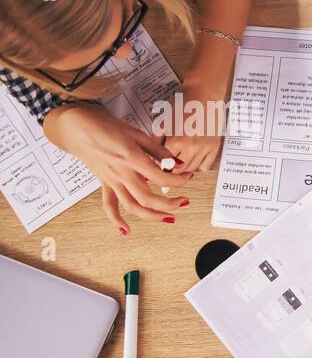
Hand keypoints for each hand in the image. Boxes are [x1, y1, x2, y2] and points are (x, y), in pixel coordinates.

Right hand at [43, 103, 192, 234]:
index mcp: (131, 158)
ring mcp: (111, 181)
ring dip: (152, 216)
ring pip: (132, 206)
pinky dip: (116, 221)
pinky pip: (109, 206)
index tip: (188, 177)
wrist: (75, 127)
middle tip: (185, 202)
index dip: (179, 180)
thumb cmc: (104, 126)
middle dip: (170, 204)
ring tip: (169, 218)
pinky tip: (126, 230)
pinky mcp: (104, 184)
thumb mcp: (136, 133)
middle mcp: (121, 173)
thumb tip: (177, 163)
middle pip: (148, 198)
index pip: (161, 177)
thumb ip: (158, 150)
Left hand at [160, 72, 225, 171]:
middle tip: (167, 166)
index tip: (157, 166)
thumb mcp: (164, 119)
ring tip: (179, 160)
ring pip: (192, 170)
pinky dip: (199, 165)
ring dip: (184, 168)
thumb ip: (158, 139)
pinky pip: (206, 165)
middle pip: (179, 171)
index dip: (159, 166)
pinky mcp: (215, 146)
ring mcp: (206, 148)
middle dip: (171, 170)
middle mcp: (193, 146)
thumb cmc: (184, 101)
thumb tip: (153, 154)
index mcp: (178, 140)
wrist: (205, 92)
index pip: (166, 165)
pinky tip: (194, 157)